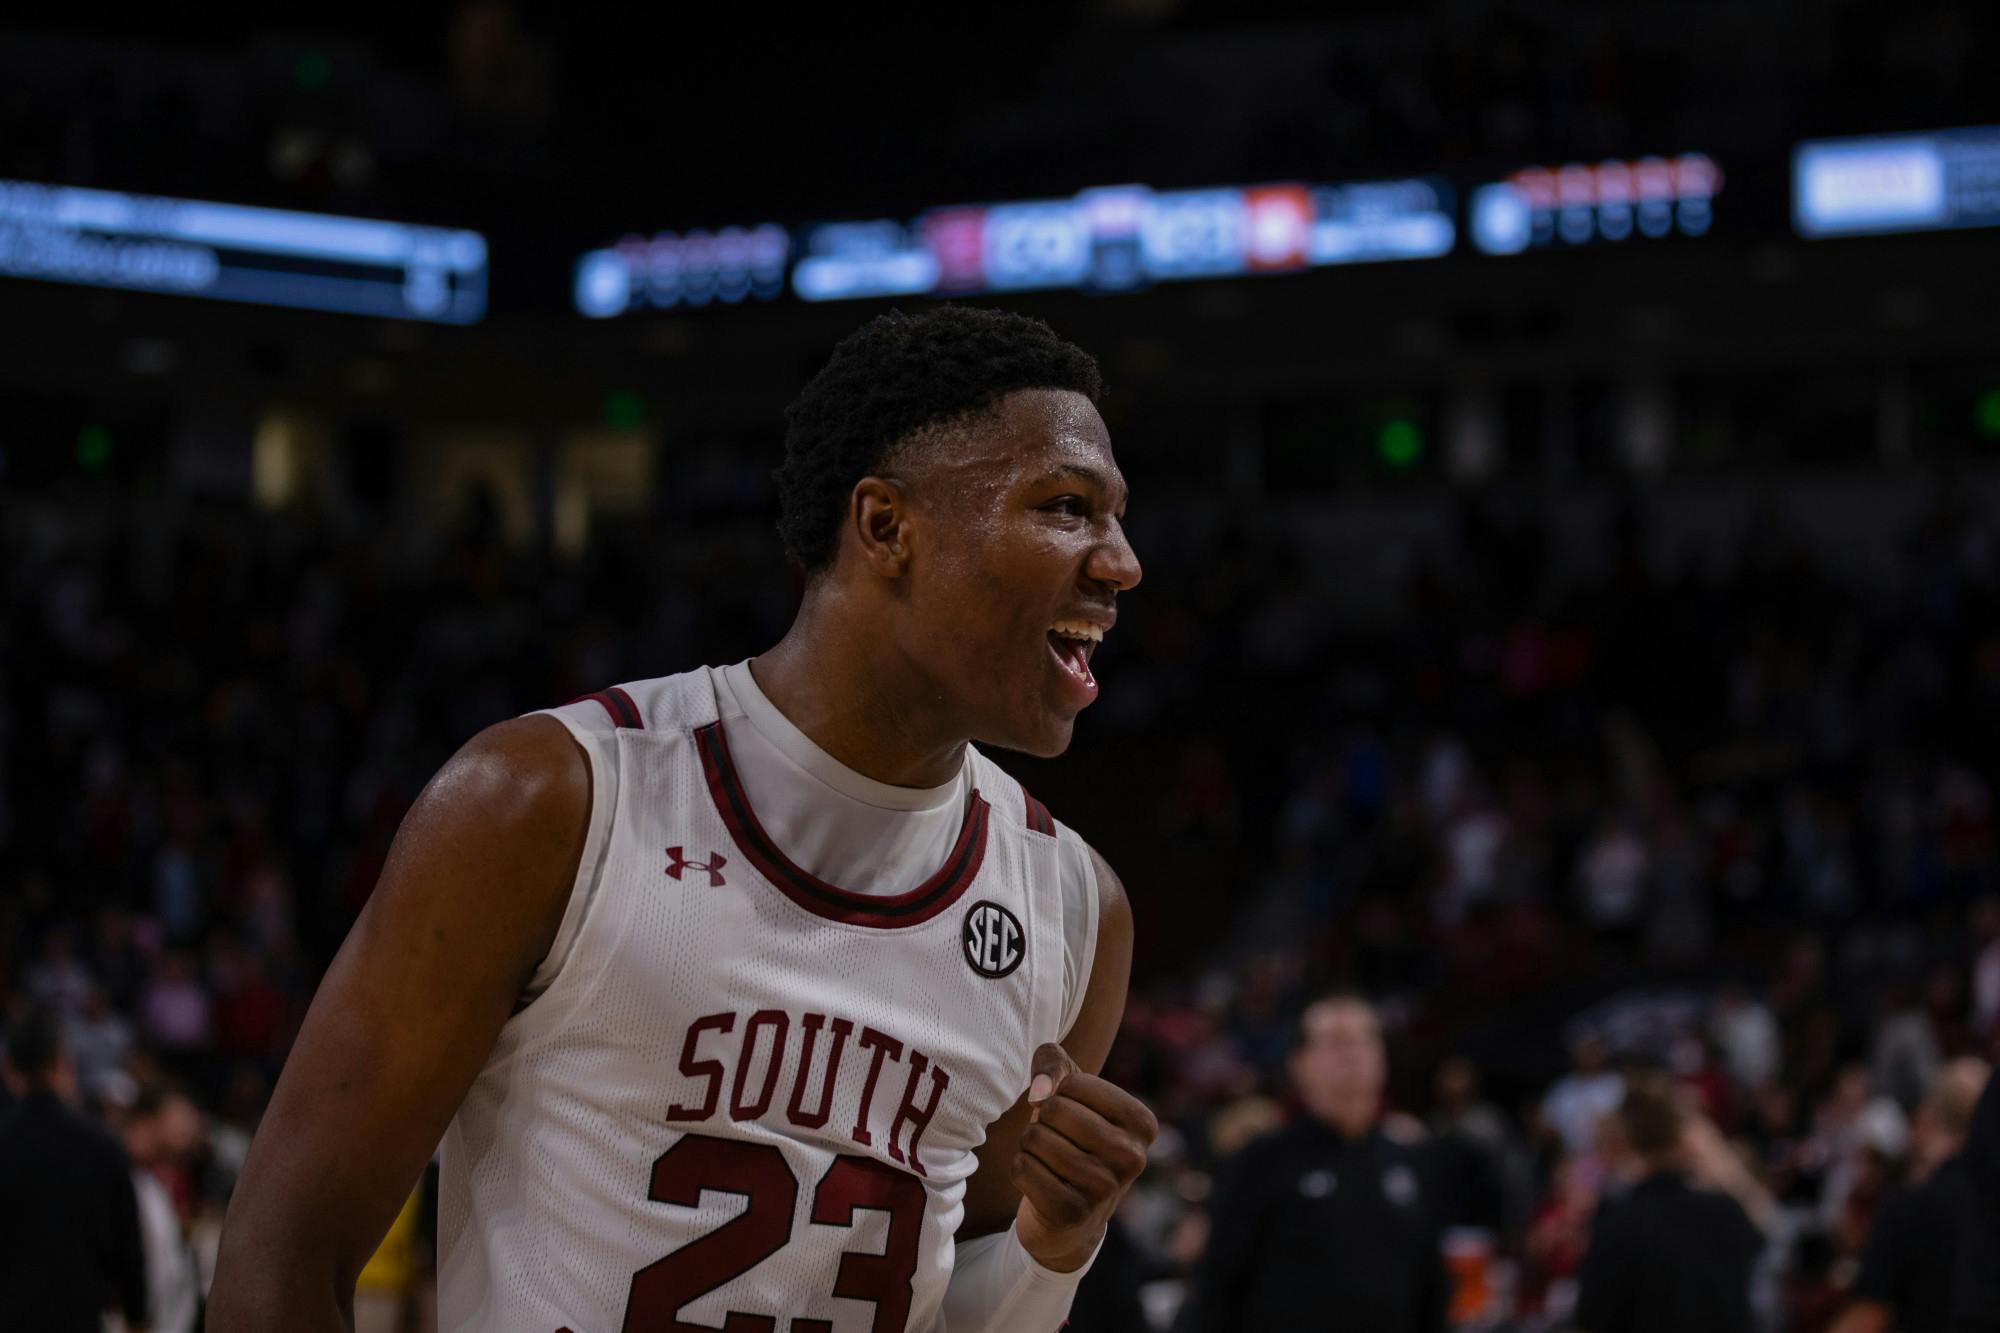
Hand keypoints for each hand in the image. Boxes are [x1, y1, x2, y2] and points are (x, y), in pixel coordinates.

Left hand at [1010, 1042, 1157, 1272]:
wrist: (1073, 1215)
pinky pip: (1022, 1168)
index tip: (1071, 1114)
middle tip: (1054, 1137)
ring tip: (1046, 1156)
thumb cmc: (1073, 1136)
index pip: (1074, 1082)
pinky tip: (1038, 1178)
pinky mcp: (1072, 1213)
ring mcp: (1104, 1189)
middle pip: (1054, 1109)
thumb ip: (1054, 1063)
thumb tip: (1039, 1093)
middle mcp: (1132, 1157)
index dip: (1057, 1093)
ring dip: (1028, 1143)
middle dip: (1041, 1119)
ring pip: (1034, 1138)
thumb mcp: (1072, 1091)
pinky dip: (1019, 1167)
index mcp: (1141, 1123)